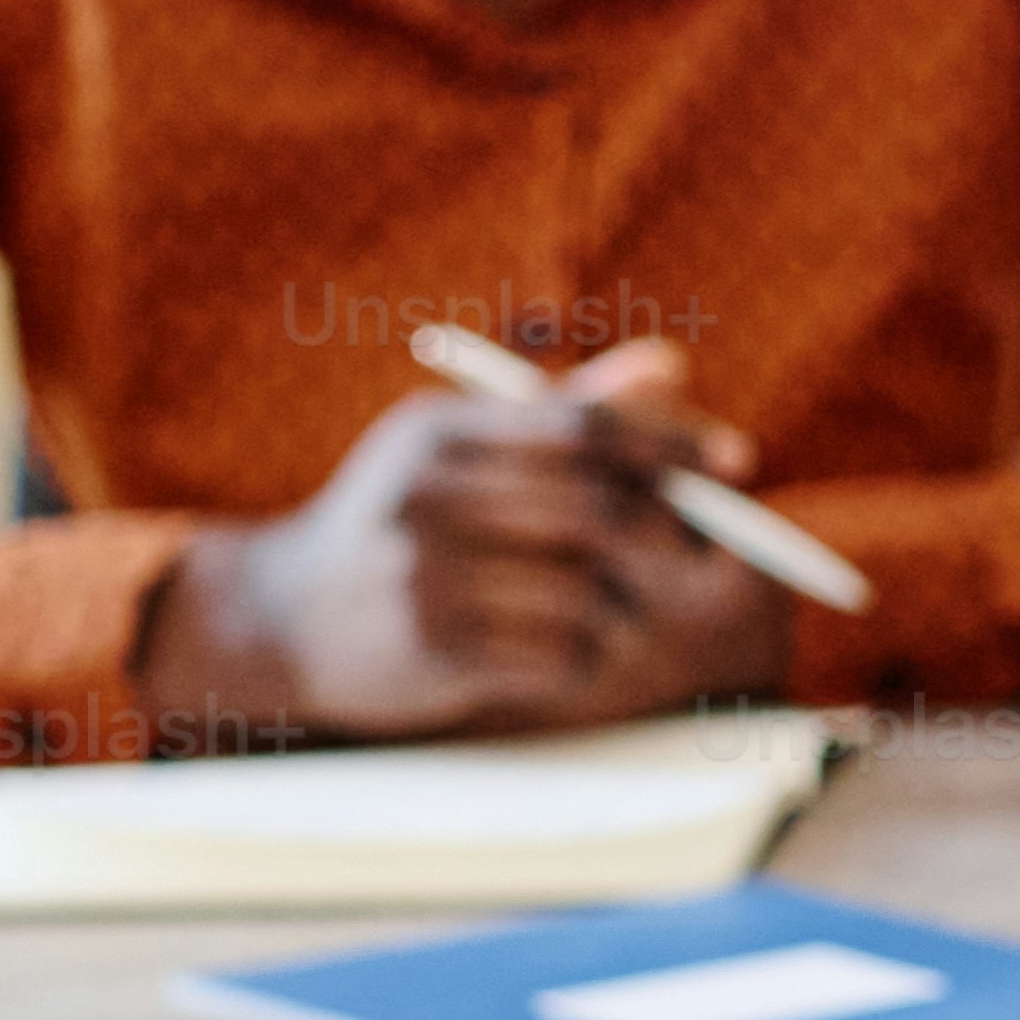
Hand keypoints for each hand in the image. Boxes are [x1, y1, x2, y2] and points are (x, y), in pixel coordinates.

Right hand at [143, 332, 795, 743]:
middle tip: (696, 550)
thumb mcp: (460, 449)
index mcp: (440, 432)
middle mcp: (426, 495)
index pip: (582, 426)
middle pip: (594, 507)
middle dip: (664, 530)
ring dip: (621, 607)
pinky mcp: (429, 647)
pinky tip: (561, 652)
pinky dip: (585, 655)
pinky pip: (560, 652)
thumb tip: (673, 363)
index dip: (671, 441)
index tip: (738, 461)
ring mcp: (423, 574)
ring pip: (588, 590)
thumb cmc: (399, 523)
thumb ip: (566, 410)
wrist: (281, 619)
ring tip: (604, 610)